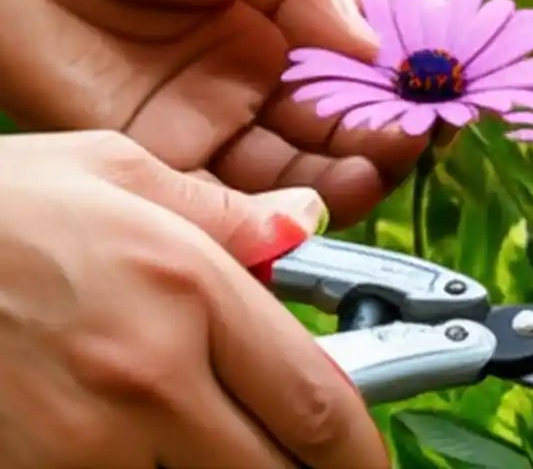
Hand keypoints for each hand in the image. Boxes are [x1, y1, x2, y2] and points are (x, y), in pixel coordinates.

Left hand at [0, 0, 426, 225]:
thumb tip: (378, 49)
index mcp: (278, 6)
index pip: (358, 58)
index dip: (398, 81)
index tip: (433, 96)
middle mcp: (254, 69)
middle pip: (338, 122)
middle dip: (381, 135)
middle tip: (409, 141)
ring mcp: (210, 117)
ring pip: (298, 168)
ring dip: (346, 177)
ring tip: (375, 171)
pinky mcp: (159, 160)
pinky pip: (230, 201)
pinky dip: (279, 212)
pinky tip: (317, 204)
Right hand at [0, 130, 388, 468]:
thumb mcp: (113, 170)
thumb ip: (223, 211)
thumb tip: (299, 227)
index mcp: (189, 291)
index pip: (319, 401)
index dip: (363, 454)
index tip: (373, 467)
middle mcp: (148, 377)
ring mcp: (82, 444)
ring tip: (225, 450)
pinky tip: (146, 451)